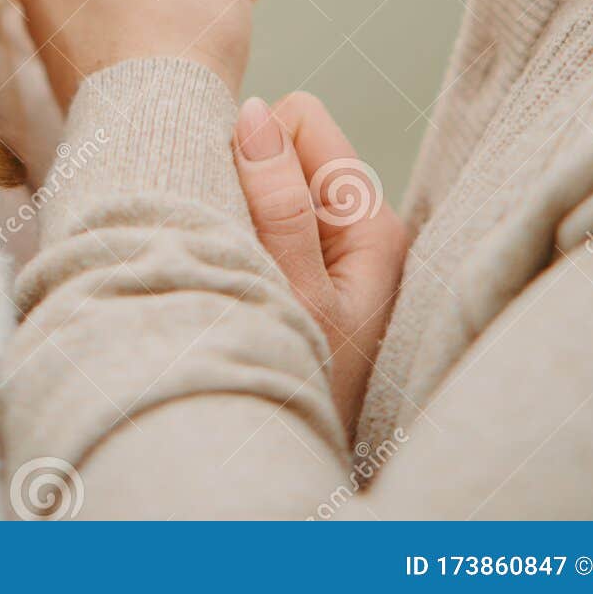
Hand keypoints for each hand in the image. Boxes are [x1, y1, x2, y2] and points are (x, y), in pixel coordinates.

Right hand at [233, 92, 407, 438]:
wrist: (278, 481)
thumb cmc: (297, 387)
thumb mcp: (293, 293)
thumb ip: (277, 202)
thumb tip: (255, 112)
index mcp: (370, 223)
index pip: (300, 122)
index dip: (255, 148)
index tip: (230, 203)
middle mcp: (356, 231)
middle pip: (280, 151)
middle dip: (243, 182)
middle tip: (226, 249)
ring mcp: (329, 257)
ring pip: (262, 189)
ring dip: (234, 216)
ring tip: (222, 275)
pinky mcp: (302, 280)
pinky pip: (257, 226)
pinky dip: (233, 241)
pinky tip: (222, 284)